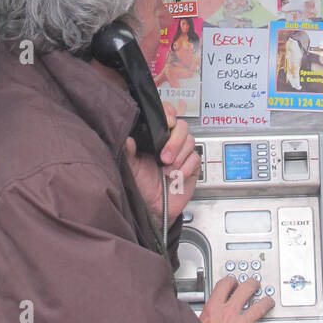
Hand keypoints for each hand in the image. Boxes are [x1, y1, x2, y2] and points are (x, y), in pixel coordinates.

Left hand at [124, 107, 198, 225]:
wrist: (153, 207)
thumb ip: (128, 151)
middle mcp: (170, 142)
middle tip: (164, 157)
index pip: (167, 115)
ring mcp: (182, 153)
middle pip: (182, 127)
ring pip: (190, 141)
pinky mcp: (192, 165)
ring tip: (167, 170)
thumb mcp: (131, 167)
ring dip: (179, 157)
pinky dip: (186, 168)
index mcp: (155, 137)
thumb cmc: (141, 185)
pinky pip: (195, 158)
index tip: (166, 122)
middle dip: (174, 142)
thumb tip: (127, 138)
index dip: (169, 114)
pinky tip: (176, 176)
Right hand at [200, 278, 274, 322]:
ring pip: (260, 307)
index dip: (230, 281)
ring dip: (266, 303)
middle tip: (255, 284)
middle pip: (245, 290)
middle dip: (252, 285)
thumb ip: (200, 321)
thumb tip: (193, 320)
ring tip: (269, 302)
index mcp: (213, 309)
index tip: (233, 282)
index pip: (224, 285)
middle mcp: (229, 313)